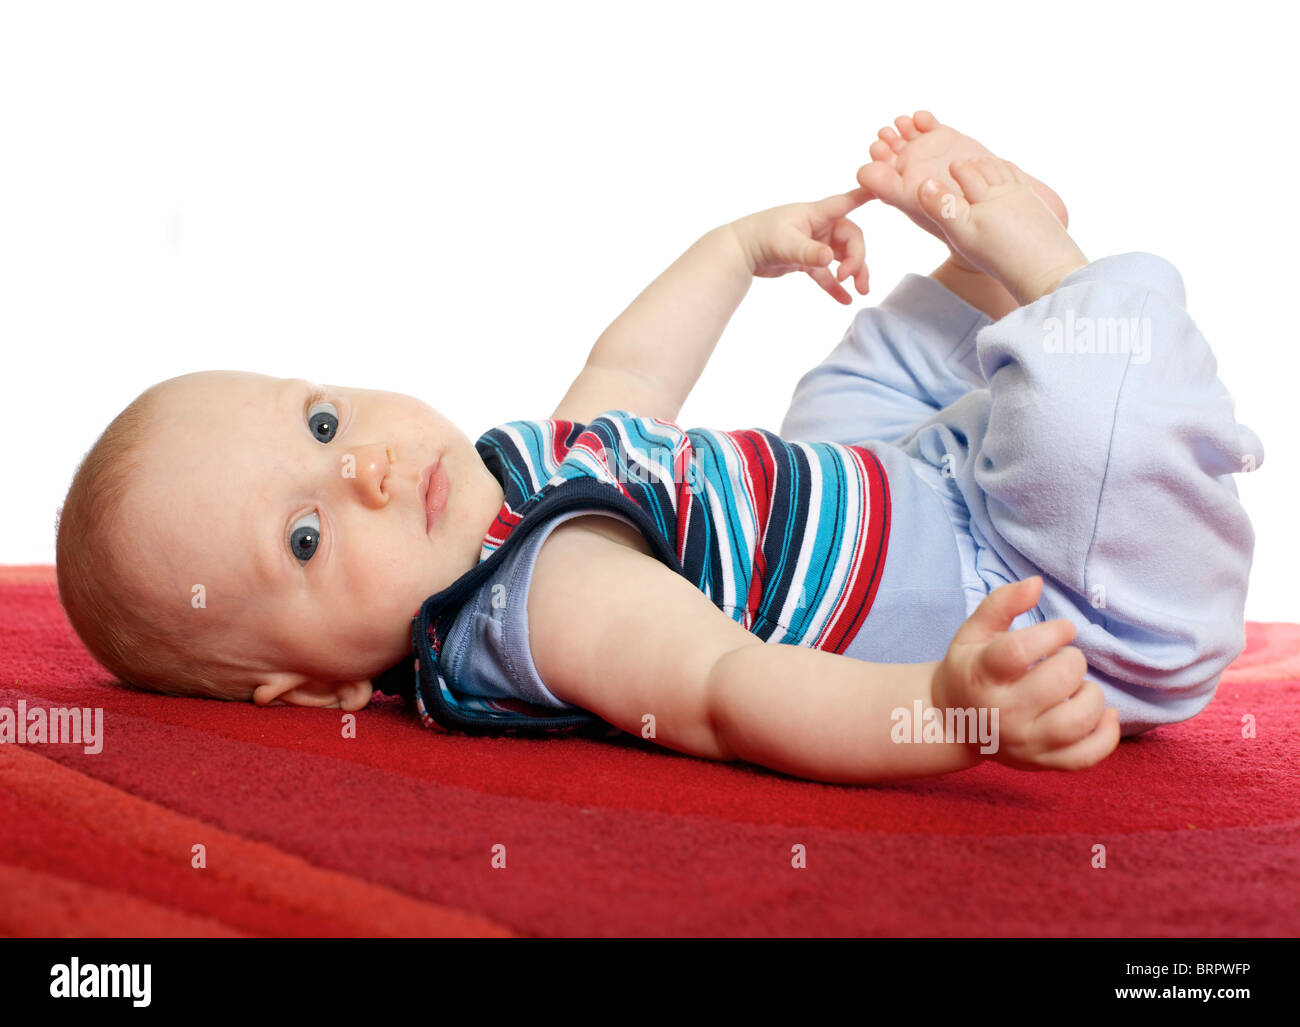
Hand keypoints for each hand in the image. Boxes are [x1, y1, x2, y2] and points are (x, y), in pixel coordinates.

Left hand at [728, 188, 873, 303]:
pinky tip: (846, 301)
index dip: (867, 196)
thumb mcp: (786, 244)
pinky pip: (826, 274)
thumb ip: (809, 252)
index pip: (848, 201)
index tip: (886, 189)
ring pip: (843, 257)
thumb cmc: (761, 237)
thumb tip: (831, 258)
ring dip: (853, 273)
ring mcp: (814, 243)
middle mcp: (819, 226)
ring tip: (860, 292)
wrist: (739, 251)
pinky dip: (835, 287)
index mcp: (816, 214)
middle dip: (857, 259)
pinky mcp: (807, 261)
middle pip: (851, 239)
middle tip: (850, 278)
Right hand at [931, 576, 1120, 770]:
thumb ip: (1002, 603)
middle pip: (1055, 683)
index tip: (1062, 629)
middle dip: (1072, 660)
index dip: (1052, 632)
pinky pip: (1085, 757)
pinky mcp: (1042, 763)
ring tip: (1079, 686)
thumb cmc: (970, 668)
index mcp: (982, 675)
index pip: (1020, 651)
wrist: (954, 722)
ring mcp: (1024, 742)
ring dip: (1091, 695)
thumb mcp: (974, 631)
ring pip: (1075, 721)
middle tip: (1065, 658)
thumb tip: (1036, 582)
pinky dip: (1106, 735)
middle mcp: (1001, 712)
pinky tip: (1104, 713)